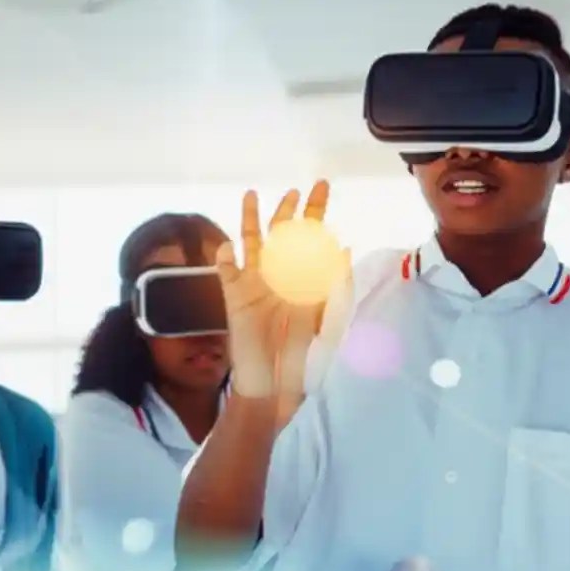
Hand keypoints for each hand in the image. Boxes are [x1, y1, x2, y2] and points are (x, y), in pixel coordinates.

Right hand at [216, 180, 345, 420]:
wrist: (275, 383)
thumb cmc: (303, 355)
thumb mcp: (326, 318)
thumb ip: (334, 284)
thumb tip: (343, 248)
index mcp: (303, 277)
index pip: (310, 238)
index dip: (316, 212)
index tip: (323, 187)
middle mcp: (279, 274)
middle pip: (281, 234)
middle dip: (288, 210)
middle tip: (296, 190)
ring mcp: (255, 283)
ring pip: (250, 244)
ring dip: (249, 221)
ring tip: (251, 196)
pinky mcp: (235, 298)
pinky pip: (227, 273)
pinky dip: (226, 260)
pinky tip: (228, 247)